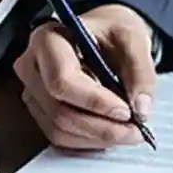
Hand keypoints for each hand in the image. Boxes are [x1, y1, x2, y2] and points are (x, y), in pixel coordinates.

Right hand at [13, 4, 156, 148]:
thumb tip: (141, 109)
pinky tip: (112, 133)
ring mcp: (32, 91)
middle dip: (101, 126)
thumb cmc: (112, 33)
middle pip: (59, 110)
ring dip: (98, 137)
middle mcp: (31, 67)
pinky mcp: (40, 111)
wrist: (103, 36)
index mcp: (48, 40)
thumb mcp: (134, 39)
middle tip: (136, 130)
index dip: (95, 101)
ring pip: (60, 128)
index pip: (62, 80)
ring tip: (130, 133)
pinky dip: (89, 140)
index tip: (126, 111)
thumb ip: (141, 71)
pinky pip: (60, 136)